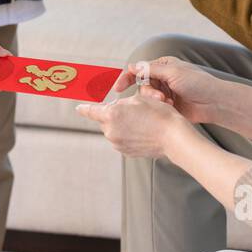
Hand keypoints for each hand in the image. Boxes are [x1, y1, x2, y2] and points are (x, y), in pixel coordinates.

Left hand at [74, 92, 193, 158]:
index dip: (84, 108)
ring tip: (142, 123)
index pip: (91, 111)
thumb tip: (115, 110)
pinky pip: (122, 140)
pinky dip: (128, 135)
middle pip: (106, 120)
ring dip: (122, 125)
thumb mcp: (139, 99)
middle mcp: (111, 131)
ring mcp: (118, 143)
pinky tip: (143, 132)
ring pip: (114, 130)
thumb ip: (121, 103)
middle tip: (135, 112)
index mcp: (111, 114)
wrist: (173, 137)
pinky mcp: (126, 152)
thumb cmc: (158, 114)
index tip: (78, 108)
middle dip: (115, 115)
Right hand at [108, 56, 224, 125]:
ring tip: (168, 103)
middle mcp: (162, 79)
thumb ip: (150, 70)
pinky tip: (170, 109)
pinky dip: (159, 108)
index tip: (118, 88)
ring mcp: (164, 93)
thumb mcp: (173, 73)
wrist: (214, 103)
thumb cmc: (198, 83)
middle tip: (159, 98)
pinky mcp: (167, 107)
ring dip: (154, 101)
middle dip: (148, 93)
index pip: (138, 70)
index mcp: (163, 66)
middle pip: (141, 86)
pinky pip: (154, 108)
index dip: (126, 78)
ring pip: (146, 99)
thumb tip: (131, 66)